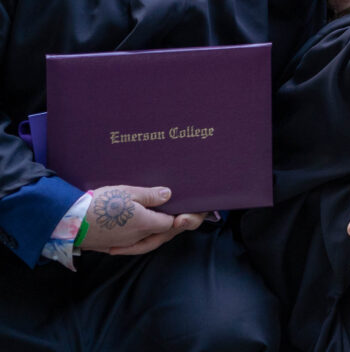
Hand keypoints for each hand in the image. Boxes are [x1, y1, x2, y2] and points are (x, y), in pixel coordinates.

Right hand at [80, 186, 202, 254]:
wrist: (68, 221)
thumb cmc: (98, 204)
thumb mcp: (127, 192)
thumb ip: (150, 195)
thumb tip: (169, 195)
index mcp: (145, 224)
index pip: (172, 224)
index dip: (184, 217)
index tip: (193, 209)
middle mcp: (137, 238)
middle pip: (163, 235)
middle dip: (177, 227)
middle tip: (187, 216)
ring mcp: (124, 244)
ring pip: (150, 242)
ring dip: (162, 234)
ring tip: (170, 223)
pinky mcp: (112, 246)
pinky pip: (135, 246)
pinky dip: (146, 240)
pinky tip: (146, 233)